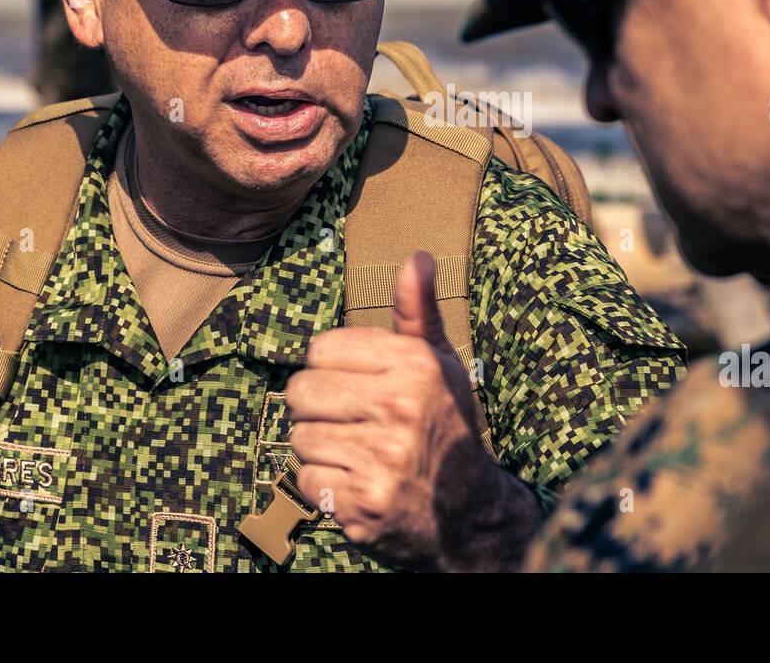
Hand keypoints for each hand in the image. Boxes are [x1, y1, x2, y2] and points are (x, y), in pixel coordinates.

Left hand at [286, 251, 503, 568]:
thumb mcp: (440, 364)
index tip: (356, 385)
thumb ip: (418, 312)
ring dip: (320, 448)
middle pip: (301, 391)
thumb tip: (417, 257)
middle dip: (318, 408)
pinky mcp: (363, 503)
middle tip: (352, 422)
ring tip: (357, 453)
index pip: (321, 349)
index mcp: (414, 365)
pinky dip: (323, 485)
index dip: (331, 368)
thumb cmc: (446, 426)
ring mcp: (381, 458)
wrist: (470, 512)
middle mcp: (400, 408)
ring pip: (300, 436)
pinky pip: (306, 479)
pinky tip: (355, 482)